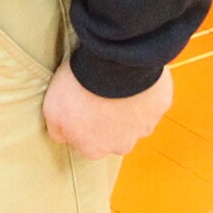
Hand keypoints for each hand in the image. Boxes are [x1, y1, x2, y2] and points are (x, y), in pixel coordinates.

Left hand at [42, 64, 171, 159]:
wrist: (112, 64)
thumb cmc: (79, 87)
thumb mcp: (52, 110)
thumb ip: (57, 130)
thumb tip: (62, 136)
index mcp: (94, 149)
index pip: (87, 142)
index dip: (84, 123)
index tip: (82, 105)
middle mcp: (121, 145)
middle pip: (114, 136)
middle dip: (108, 119)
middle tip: (99, 94)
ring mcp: (144, 126)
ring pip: (135, 121)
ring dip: (128, 107)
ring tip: (117, 85)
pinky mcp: (160, 107)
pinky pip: (152, 102)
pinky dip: (145, 92)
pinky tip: (134, 78)